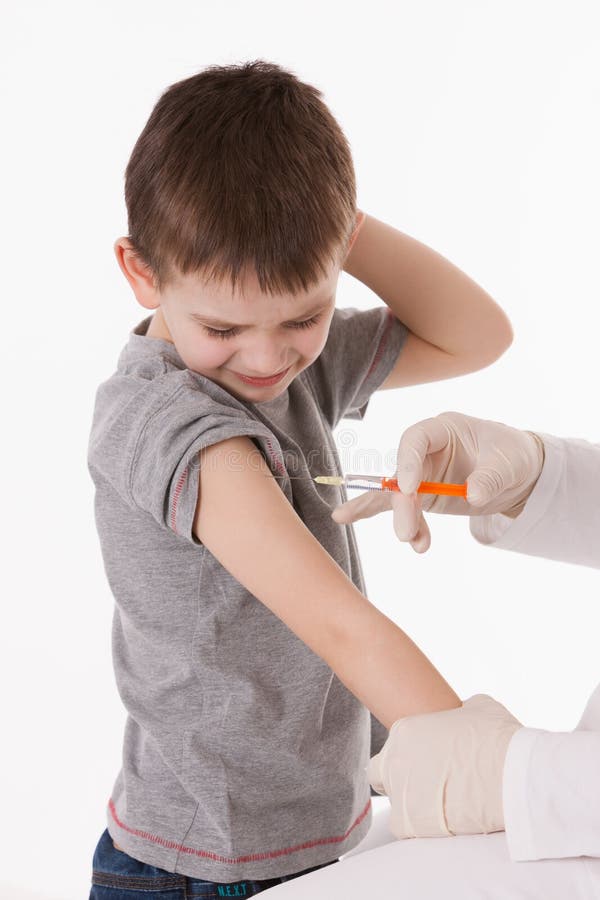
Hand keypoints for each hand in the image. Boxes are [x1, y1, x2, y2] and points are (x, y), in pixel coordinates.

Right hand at [331, 411, 544, 552]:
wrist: (517, 475)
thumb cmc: (511, 454)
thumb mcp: (509, 462)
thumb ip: (490, 477)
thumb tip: (473, 495)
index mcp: (445, 430)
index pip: (416, 438)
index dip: (407, 461)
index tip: (408, 487)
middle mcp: (428, 451)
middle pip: (404, 472)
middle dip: (402, 501)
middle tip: (405, 529)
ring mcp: (425, 475)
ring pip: (403, 495)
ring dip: (404, 518)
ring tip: (411, 539)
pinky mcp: (428, 497)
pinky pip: (414, 512)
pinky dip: (416, 528)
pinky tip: (420, 543)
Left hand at [367, 694, 521, 838]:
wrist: (513, 777)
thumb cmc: (498, 739)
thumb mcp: (479, 707)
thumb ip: (460, 710)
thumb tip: (463, 712)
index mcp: (404, 730)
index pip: (394, 746)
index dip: (411, 756)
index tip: (431, 764)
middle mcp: (394, 759)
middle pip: (382, 773)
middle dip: (400, 779)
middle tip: (429, 785)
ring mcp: (398, 791)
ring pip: (396, 803)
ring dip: (415, 806)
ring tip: (446, 805)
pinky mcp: (407, 823)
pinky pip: (405, 828)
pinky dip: (422, 828)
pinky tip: (445, 820)